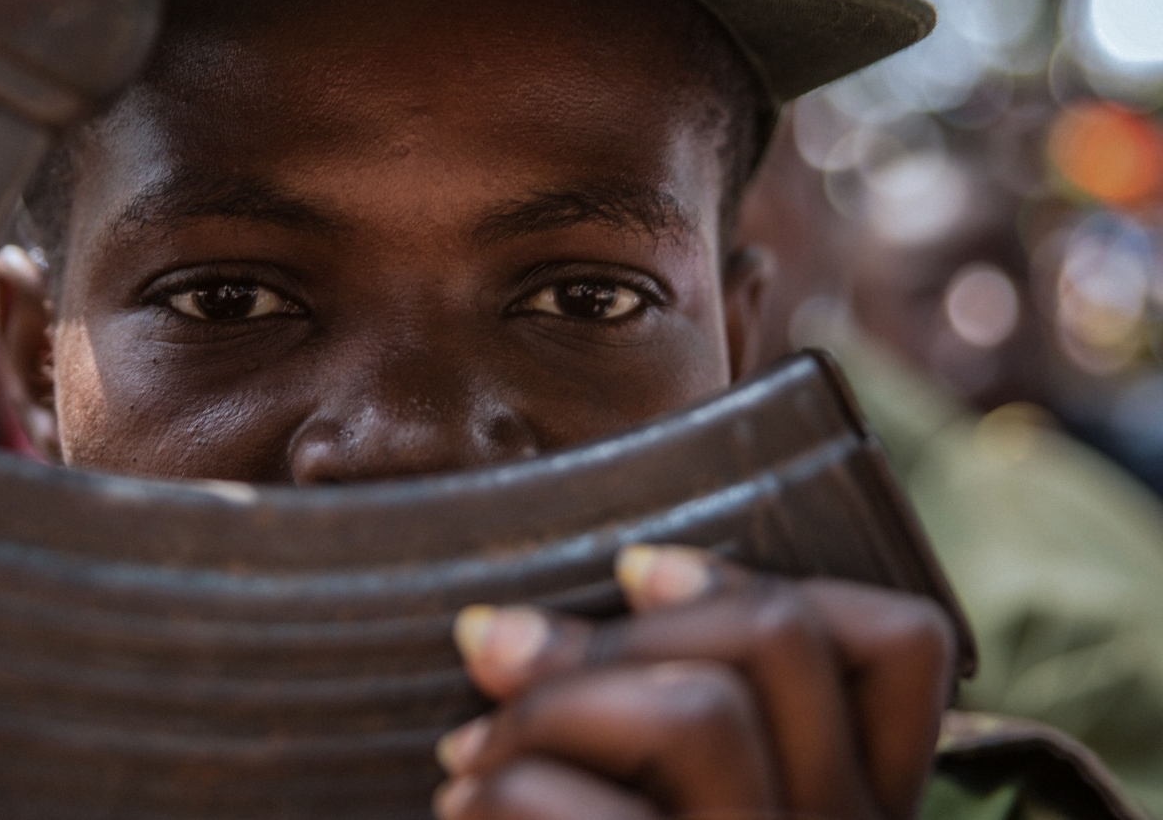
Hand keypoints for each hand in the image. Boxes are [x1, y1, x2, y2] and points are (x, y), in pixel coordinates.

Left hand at [434, 545, 955, 819]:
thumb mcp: (694, 807)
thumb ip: (670, 729)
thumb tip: (505, 631)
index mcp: (862, 814)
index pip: (900, 645)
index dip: (759, 580)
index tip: (632, 571)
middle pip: (775, 645)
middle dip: (611, 631)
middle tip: (495, 656)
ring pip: (698, 715)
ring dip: (554, 704)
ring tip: (474, 749)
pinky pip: (573, 810)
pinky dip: (504, 790)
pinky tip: (464, 806)